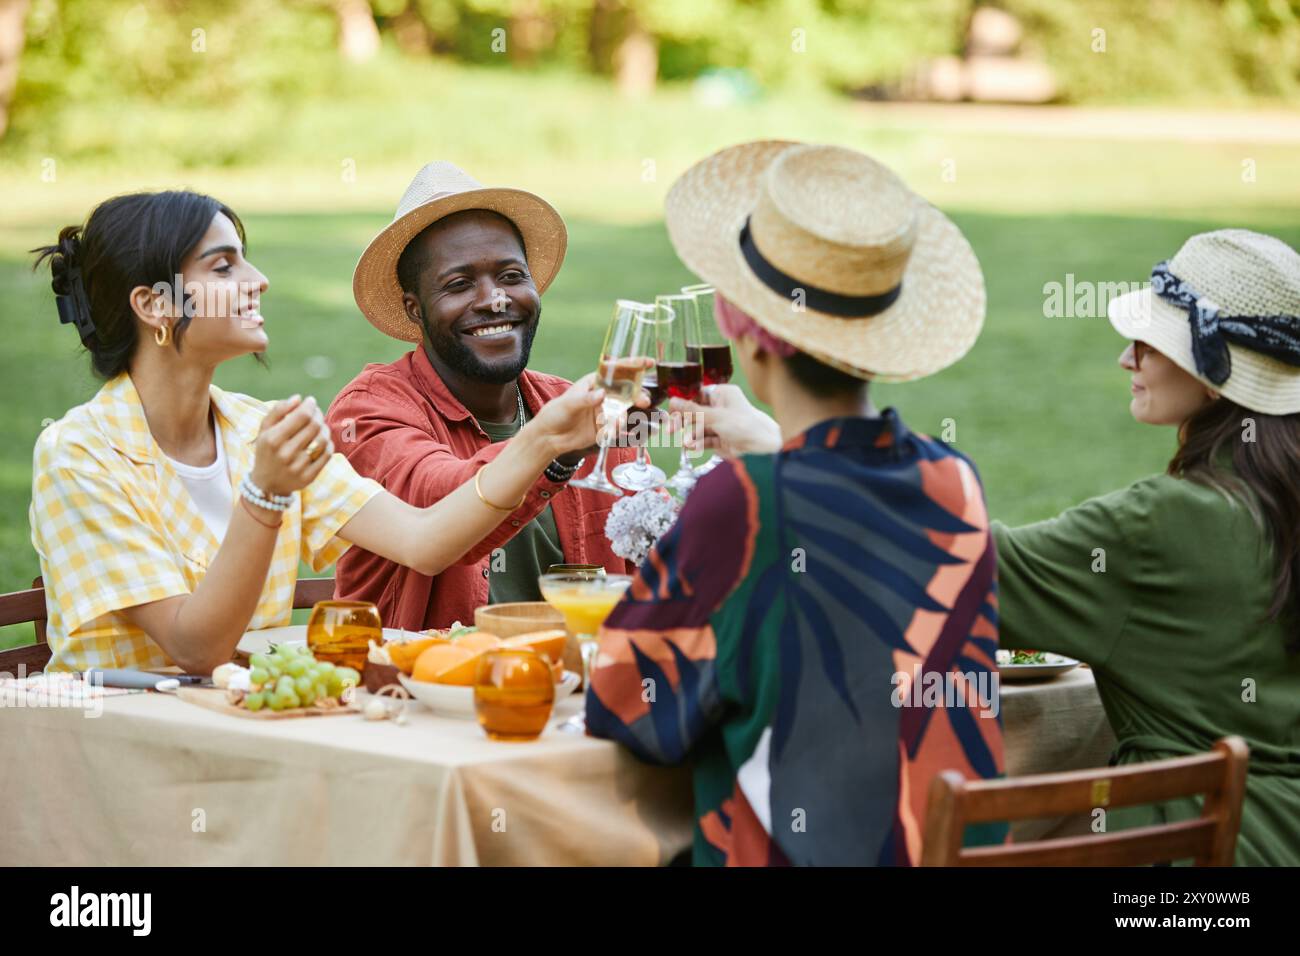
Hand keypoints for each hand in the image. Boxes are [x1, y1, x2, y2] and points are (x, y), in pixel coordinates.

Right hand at [250, 395, 333, 496]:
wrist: (267, 484)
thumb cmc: (267, 450)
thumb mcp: (264, 429)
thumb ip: (278, 410)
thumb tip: (299, 398)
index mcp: (273, 439)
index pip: (302, 416)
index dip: (310, 405)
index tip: (311, 401)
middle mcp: (285, 454)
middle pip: (314, 426)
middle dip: (318, 414)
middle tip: (316, 412)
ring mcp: (298, 467)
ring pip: (323, 439)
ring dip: (324, 428)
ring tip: (319, 426)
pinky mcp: (309, 477)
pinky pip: (327, 454)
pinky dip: (328, 444)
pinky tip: (322, 440)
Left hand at [532, 369, 651, 465]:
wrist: (549, 437)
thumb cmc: (555, 414)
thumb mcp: (568, 404)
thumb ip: (585, 399)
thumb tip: (602, 394)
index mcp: (594, 382)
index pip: (616, 371)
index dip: (633, 365)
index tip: (648, 362)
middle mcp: (603, 395)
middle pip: (626, 391)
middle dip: (637, 395)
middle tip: (643, 401)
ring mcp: (605, 411)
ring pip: (624, 410)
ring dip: (627, 416)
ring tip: (618, 424)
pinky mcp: (605, 427)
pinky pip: (617, 426)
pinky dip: (618, 429)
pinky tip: (611, 433)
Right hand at [669, 384, 780, 456]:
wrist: (762, 447)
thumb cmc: (744, 424)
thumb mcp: (716, 416)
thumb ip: (693, 410)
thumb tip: (673, 401)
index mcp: (721, 395)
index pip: (697, 395)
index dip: (683, 402)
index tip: (671, 409)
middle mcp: (720, 408)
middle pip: (695, 413)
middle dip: (684, 422)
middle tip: (670, 429)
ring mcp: (720, 424)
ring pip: (698, 428)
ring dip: (691, 435)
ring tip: (686, 442)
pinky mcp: (720, 439)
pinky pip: (704, 439)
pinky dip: (698, 443)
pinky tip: (692, 447)